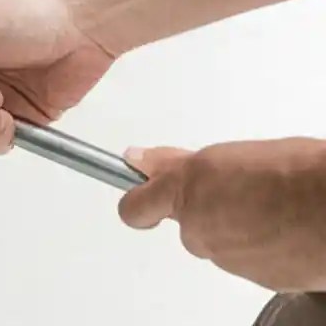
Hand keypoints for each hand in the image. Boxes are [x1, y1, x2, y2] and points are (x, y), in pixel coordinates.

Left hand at [119, 138, 325, 291]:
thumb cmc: (299, 172)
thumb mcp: (230, 155)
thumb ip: (180, 164)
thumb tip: (139, 160)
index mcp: (187, 190)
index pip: (136, 207)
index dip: (140, 201)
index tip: (144, 193)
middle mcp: (200, 228)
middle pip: (191, 226)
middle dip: (211, 212)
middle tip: (244, 191)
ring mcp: (228, 258)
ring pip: (224, 244)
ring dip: (241, 230)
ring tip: (277, 208)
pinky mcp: (258, 280)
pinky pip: (252, 262)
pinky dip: (266, 250)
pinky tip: (290, 230)